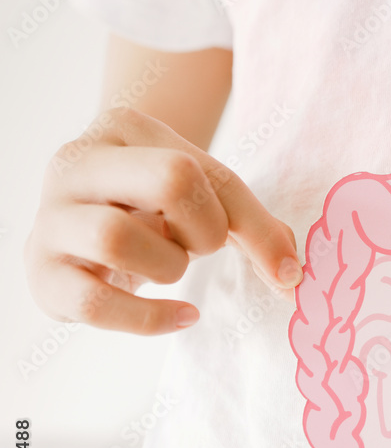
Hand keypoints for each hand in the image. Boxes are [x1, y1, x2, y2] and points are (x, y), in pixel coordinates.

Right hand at [24, 107, 301, 334]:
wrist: (87, 226)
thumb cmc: (152, 207)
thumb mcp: (206, 197)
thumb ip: (253, 225)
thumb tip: (291, 277)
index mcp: (122, 129)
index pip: (200, 170)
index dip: (248, 223)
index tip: (282, 266)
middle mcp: (76, 163)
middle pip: (168, 182)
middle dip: (205, 229)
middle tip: (201, 247)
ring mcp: (51, 218)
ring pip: (116, 238)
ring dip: (168, 266)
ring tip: (170, 266)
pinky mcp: (42, 273)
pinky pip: (94, 304)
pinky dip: (150, 319)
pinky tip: (182, 315)